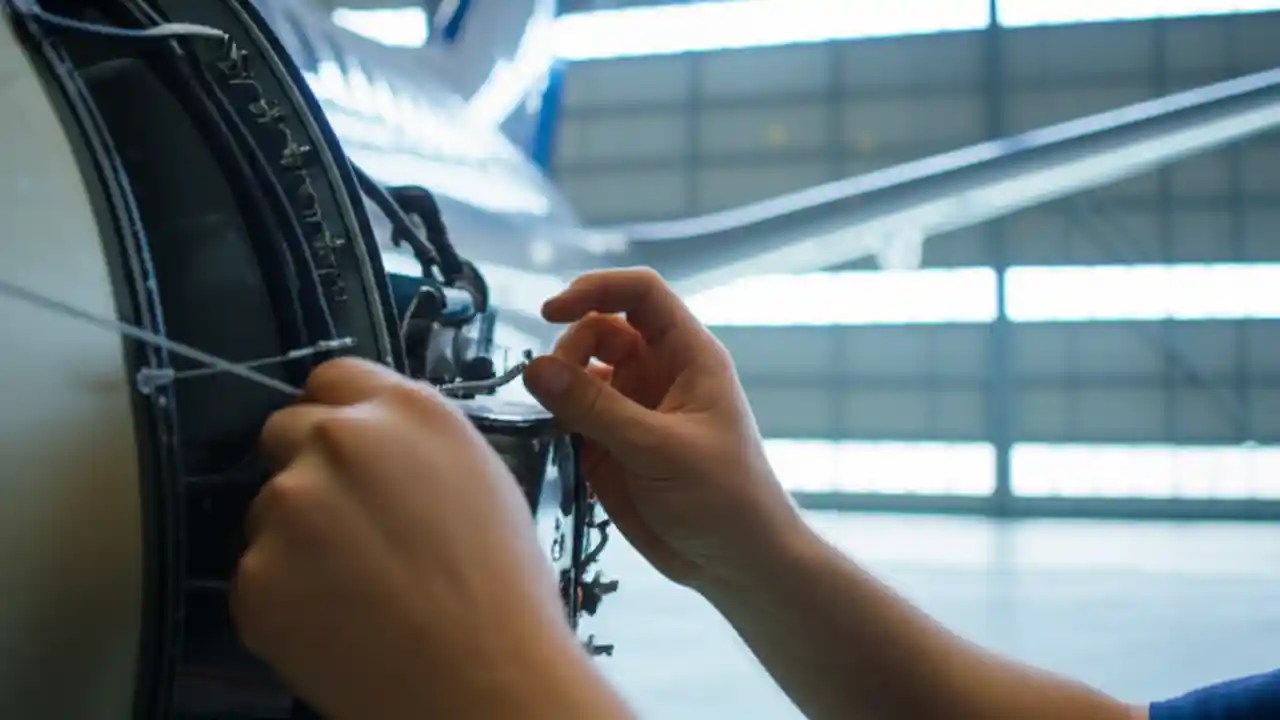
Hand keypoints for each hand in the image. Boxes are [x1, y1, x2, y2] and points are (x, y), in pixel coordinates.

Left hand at [232, 359, 628, 719]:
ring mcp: (288, 508)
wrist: (484, 680)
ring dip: (295, 535)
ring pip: (267, 508)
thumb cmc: (502, 588)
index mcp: (405, 411)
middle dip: (305, 466)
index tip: (342, 447)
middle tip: (347, 524)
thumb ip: (417, 442)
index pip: (332, 378)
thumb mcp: (481, 477)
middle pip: (284, 430)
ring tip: (355, 586)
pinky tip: (337, 619)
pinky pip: (256, 573)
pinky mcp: (255, 575)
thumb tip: (380, 440)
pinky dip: (283, 595)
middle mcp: (338, 443)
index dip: (337, 414)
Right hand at [523, 269, 806, 593]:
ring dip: (560, 384)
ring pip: (582, 374)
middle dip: (570, 347)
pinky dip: (557, 420)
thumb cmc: (724, 498)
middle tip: (553, 386)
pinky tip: (553, 439)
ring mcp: (634, 410)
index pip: (640, 294)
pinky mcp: (613, 447)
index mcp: (688, 357)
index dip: (596, 289)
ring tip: (552, 416)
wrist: (737, 563)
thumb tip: (534, 368)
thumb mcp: (658, 448)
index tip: (552, 312)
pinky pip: (574, 416)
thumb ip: (594, 408)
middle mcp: (659, 375)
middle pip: (601, 330)